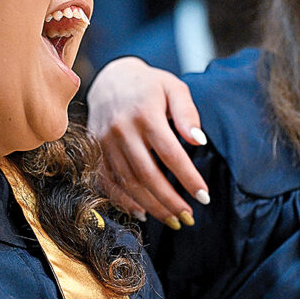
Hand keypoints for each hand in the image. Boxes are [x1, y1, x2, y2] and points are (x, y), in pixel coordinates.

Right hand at [87, 57, 209, 228]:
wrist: (110, 78)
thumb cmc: (150, 85)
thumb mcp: (174, 88)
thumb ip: (187, 113)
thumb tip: (199, 141)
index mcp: (145, 114)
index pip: (171, 154)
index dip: (188, 178)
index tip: (204, 196)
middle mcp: (122, 130)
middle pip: (147, 175)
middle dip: (170, 201)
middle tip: (188, 217)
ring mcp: (105, 142)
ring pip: (128, 183)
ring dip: (151, 206)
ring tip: (171, 219)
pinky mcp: (95, 151)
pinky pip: (107, 182)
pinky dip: (123, 201)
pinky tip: (142, 213)